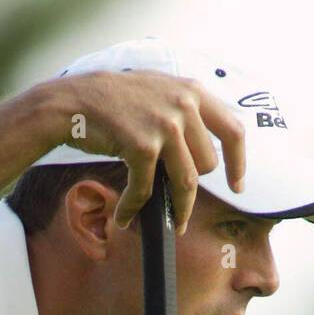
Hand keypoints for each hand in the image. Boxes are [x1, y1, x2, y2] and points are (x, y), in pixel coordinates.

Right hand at [52, 69, 245, 232]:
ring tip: (169, 223)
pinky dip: (133, 208)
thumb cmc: (114, 101)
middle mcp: (183, 105)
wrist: (74, 101)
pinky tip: (124, 216)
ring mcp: (165, 125)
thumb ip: (184, 109)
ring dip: (176, 210)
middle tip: (176, 199)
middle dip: (192, 186)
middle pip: (208, 165)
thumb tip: (205, 144)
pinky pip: (148, 190)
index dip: (238, 163)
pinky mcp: (143, 146)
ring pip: (186, 184)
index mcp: (192, 92)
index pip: (233, 130)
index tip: (238, 186)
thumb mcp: (159, 91)